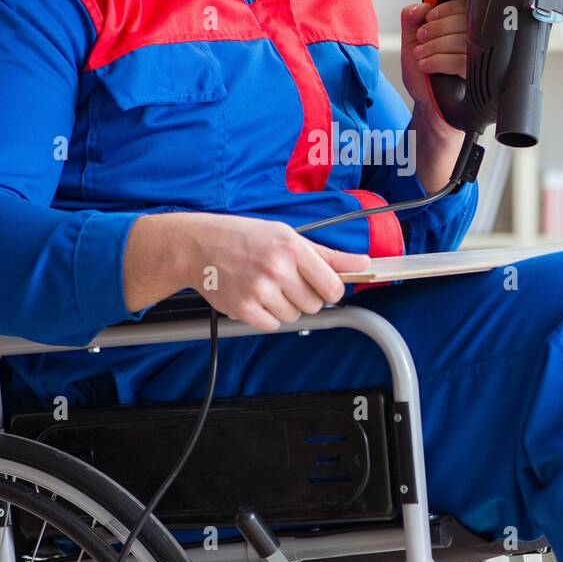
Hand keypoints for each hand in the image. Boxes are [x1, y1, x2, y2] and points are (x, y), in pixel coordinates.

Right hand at [172, 213, 370, 332]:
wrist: (199, 246)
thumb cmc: (244, 238)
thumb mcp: (287, 236)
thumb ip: (327, 255)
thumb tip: (363, 263)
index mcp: (292, 247)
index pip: (332, 286)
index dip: (331, 291)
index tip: (323, 287)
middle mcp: (277, 268)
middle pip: (314, 305)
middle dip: (305, 297)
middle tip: (287, 282)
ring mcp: (259, 290)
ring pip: (293, 317)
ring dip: (285, 307)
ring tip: (268, 287)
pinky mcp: (242, 308)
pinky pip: (271, 325)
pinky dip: (267, 316)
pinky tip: (256, 298)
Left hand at [399, 0, 467, 115]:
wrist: (427, 103)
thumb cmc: (422, 73)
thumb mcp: (410, 40)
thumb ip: (411, 18)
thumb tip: (422, 5)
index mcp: (461, 26)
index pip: (464, 5)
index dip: (443, 10)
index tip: (427, 19)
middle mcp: (474, 40)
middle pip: (465, 20)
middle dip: (436, 29)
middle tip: (421, 39)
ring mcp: (477, 58)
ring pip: (462, 40)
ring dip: (434, 46)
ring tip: (420, 55)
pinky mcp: (476, 76)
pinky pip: (460, 61)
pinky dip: (437, 61)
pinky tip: (426, 66)